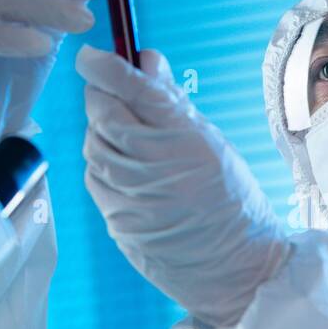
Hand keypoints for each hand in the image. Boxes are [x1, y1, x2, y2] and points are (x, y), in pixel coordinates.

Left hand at [77, 45, 289, 326]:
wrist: (236, 272)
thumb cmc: (234, 205)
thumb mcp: (214, 144)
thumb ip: (173, 102)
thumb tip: (145, 59)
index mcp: (186, 142)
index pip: (133, 90)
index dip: (106, 66)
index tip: (92, 56)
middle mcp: (154, 167)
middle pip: (103, 114)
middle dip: (102, 96)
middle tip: (113, 92)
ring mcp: (130, 197)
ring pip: (93, 145)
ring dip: (103, 131)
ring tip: (131, 138)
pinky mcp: (116, 219)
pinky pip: (95, 177)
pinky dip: (104, 164)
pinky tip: (128, 170)